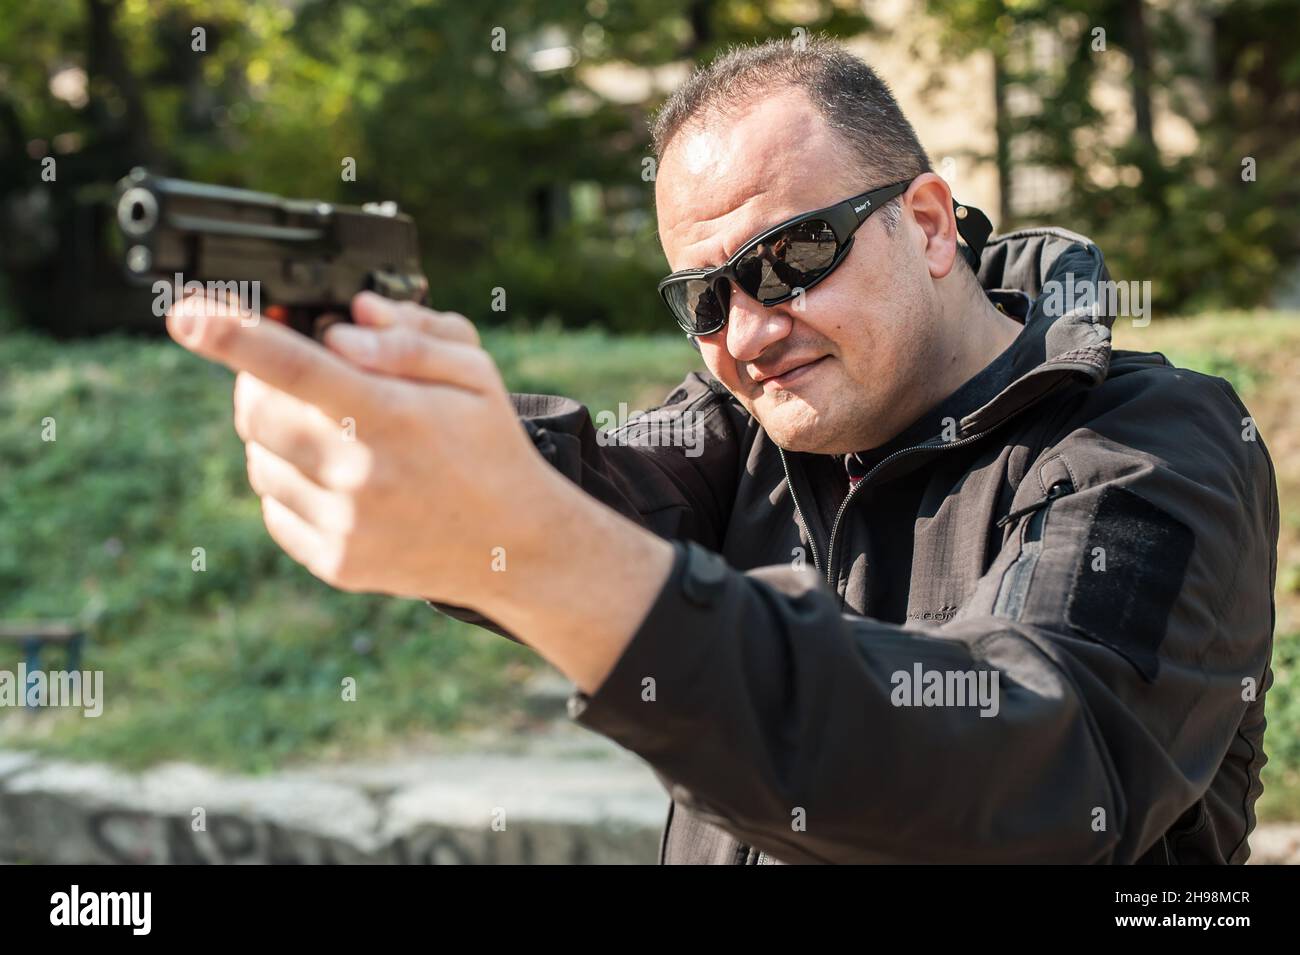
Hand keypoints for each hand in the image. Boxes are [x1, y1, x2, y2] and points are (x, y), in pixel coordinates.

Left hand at [166, 290, 550, 604]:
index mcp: (392, 416)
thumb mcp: (474, 373)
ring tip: (335, 435)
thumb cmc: (490, 447)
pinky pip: (274, 509)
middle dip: (257, 381)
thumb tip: (346, 317)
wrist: (515, 545)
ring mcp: (344, 525)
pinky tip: (339, 480)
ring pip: (259, 460)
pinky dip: (290, 484)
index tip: (184, 314)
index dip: (231, 336)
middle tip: (293, 375)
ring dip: (277, 435)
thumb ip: (410, 335)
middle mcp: (360, 474)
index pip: (293, 366)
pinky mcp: (335, 562)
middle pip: (256, 411)